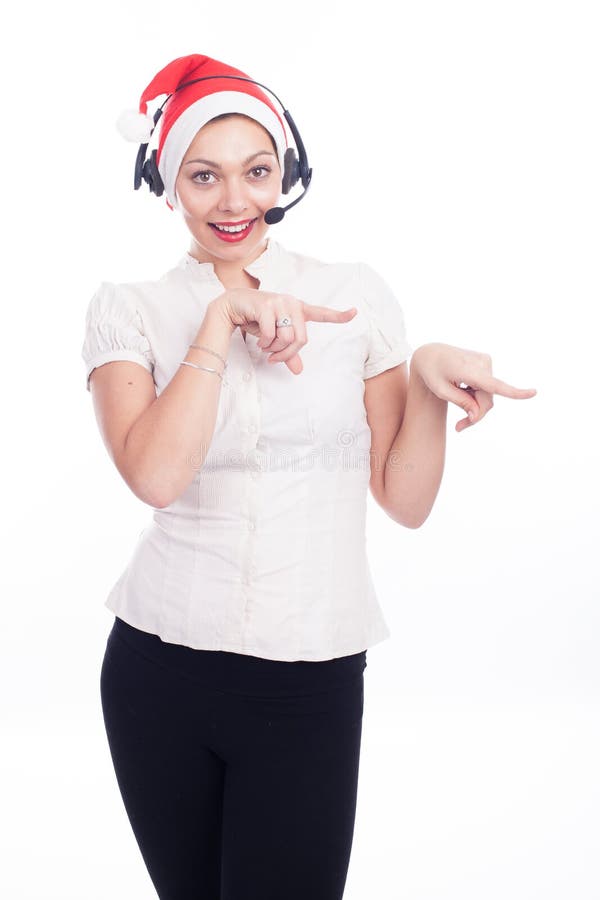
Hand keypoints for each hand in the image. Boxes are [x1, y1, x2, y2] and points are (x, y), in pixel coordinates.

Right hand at [213, 288, 357, 374]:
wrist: (231, 306)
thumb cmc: (255, 320)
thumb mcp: (273, 337)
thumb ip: (287, 352)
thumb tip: (299, 370)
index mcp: (297, 309)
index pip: (321, 313)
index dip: (338, 315)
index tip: (355, 312)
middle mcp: (291, 303)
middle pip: (301, 339)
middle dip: (287, 353)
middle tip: (274, 358)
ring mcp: (279, 302)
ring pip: (287, 338)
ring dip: (274, 349)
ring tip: (265, 346)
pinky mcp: (266, 306)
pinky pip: (271, 335)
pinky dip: (264, 343)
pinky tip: (258, 340)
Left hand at [411, 342, 537, 431]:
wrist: (430, 353)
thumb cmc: (432, 373)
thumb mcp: (441, 391)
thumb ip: (461, 402)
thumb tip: (477, 414)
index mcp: (468, 370)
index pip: (493, 385)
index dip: (514, 392)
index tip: (534, 393)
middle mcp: (481, 363)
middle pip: (488, 400)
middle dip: (476, 415)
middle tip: (459, 427)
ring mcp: (486, 361)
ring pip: (489, 395)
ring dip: (476, 406)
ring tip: (458, 408)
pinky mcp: (487, 362)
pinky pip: (488, 387)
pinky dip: (477, 395)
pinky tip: (463, 390)